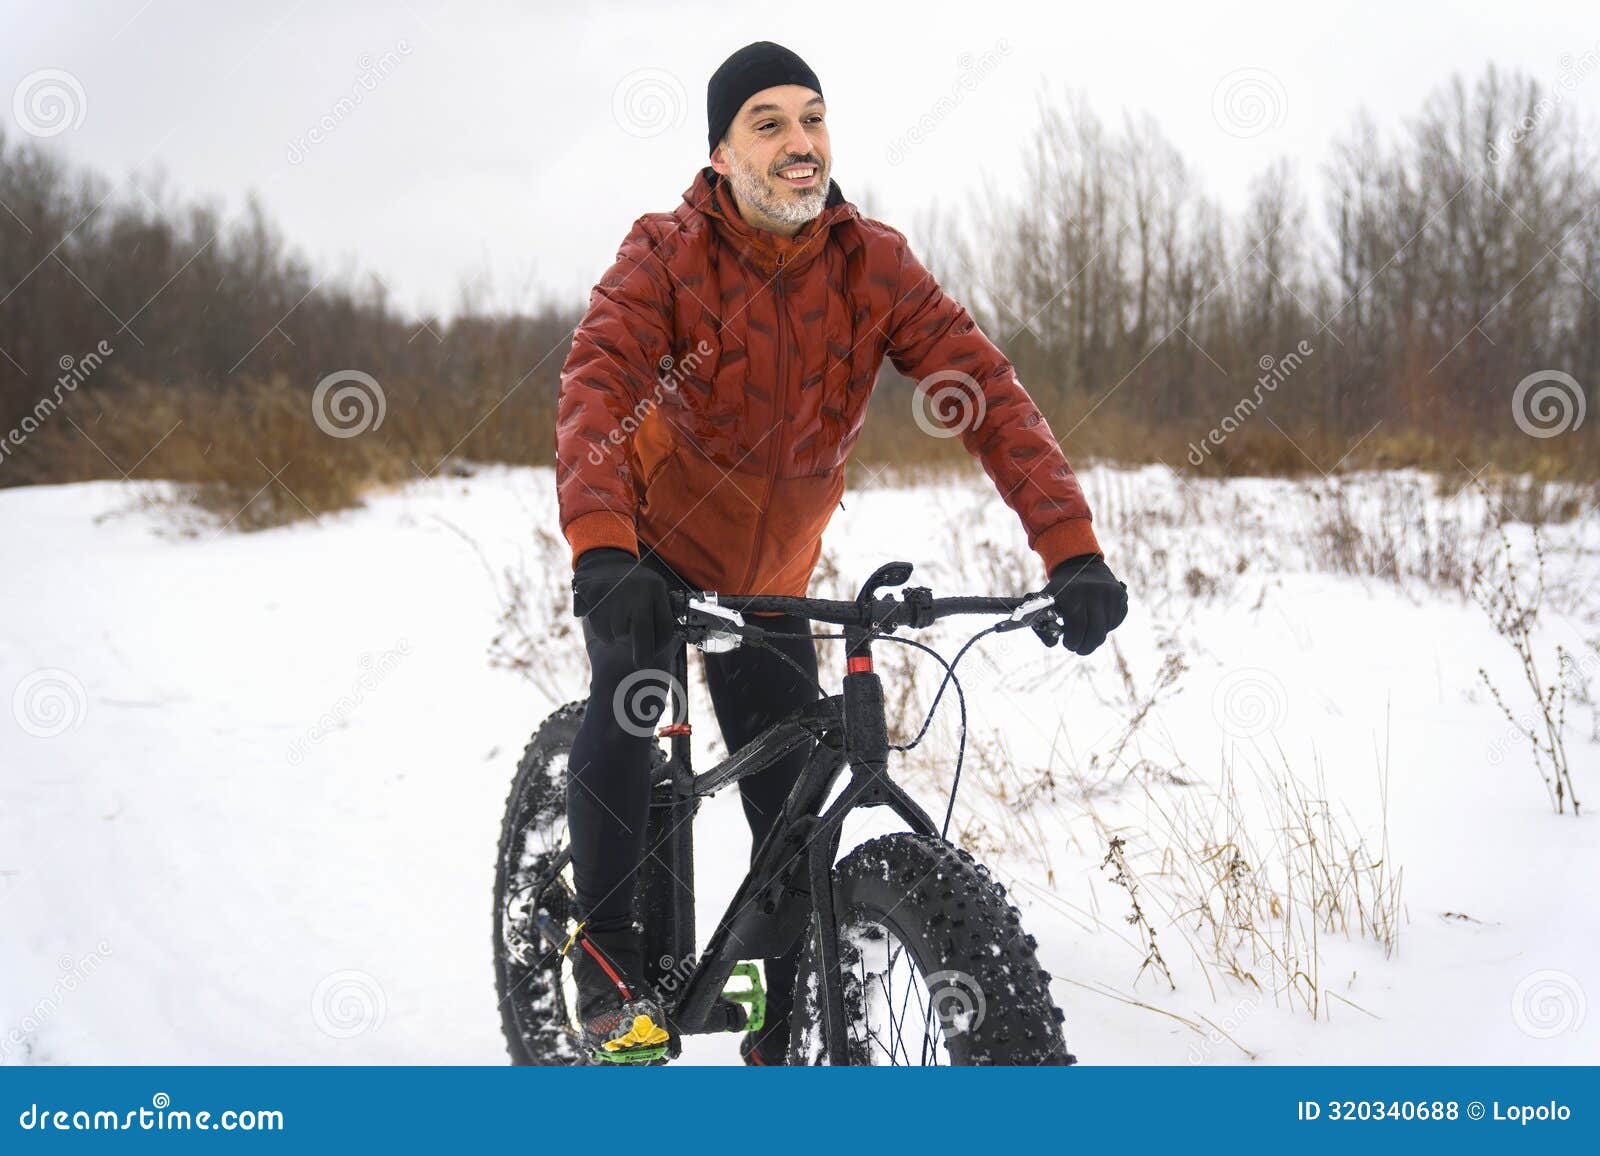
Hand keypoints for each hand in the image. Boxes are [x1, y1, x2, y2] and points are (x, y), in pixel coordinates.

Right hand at [571, 548, 674, 665]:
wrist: (604, 560)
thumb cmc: (633, 586)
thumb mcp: (652, 592)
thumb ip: (658, 614)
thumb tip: (667, 645)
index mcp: (656, 588)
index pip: (665, 625)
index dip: (661, 644)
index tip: (655, 654)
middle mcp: (638, 588)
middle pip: (642, 630)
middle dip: (642, 652)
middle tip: (641, 664)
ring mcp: (615, 590)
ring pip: (617, 631)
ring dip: (616, 635)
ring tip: (616, 621)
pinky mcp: (595, 593)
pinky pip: (599, 626)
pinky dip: (600, 628)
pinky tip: (602, 615)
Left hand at [1041, 553, 1127, 654]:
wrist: (1083, 565)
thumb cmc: (1062, 588)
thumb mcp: (1048, 597)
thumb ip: (1042, 620)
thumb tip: (1051, 643)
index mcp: (1073, 592)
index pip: (1077, 625)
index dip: (1073, 641)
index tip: (1068, 644)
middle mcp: (1094, 592)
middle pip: (1095, 632)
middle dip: (1086, 646)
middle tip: (1079, 648)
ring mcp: (1110, 594)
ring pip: (1106, 630)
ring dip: (1095, 637)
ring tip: (1086, 632)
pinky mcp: (1121, 597)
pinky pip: (1115, 622)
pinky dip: (1106, 627)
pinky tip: (1097, 620)